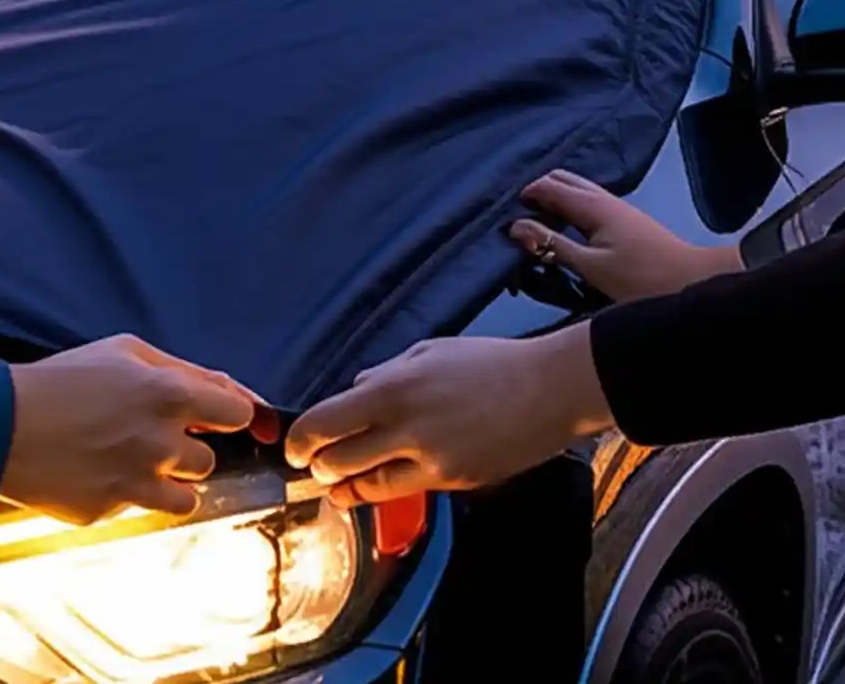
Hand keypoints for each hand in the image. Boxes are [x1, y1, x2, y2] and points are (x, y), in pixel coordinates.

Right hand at [3, 335, 257, 523]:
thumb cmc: (63, 380)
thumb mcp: (126, 352)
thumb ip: (189, 372)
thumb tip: (239, 395)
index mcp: (170, 395)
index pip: (238, 414)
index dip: (224, 415)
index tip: (208, 417)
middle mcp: (161, 443)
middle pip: (208, 460)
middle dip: (186, 449)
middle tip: (146, 435)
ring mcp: (136, 483)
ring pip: (186, 496)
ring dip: (167, 481)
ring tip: (129, 460)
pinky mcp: (110, 511)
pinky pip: (140, 510)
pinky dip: (129, 497)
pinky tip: (100, 474)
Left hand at [285, 324, 611, 506]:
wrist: (550, 388)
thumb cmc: (492, 363)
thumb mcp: (428, 352)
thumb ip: (384, 375)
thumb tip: (352, 392)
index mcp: (393, 388)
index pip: (324, 422)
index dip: (300, 440)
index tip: (295, 445)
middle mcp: (405, 427)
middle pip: (336, 461)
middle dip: (317, 466)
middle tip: (312, 464)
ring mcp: (430, 460)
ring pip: (366, 486)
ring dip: (344, 485)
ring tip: (335, 483)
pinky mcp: (453, 481)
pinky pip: (404, 491)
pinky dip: (380, 491)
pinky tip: (372, 488)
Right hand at [509, 170, 743, 301]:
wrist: (692, 279)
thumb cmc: (640, 278)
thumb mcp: (590, 266)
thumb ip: (553, 245)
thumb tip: (516, 226)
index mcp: (593, 206)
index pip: (548, 186)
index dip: (523, 195)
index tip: (502, 214)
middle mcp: (604, 198)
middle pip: (563, 179)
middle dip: (537, 190)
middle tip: (517, 215)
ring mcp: (616, 206)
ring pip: (576, 188)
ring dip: (553, 198)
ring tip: (534, 222)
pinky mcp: (624, 219)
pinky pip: (587, 201)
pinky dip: (568, 206)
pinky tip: (563, 227)